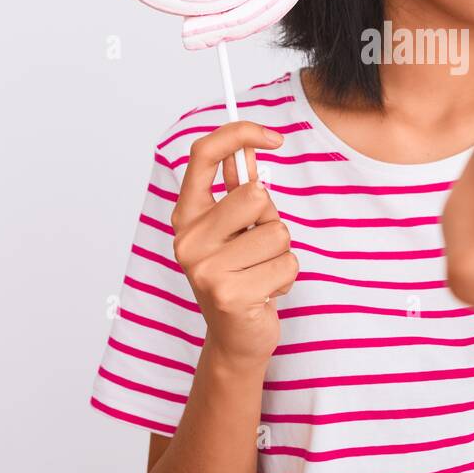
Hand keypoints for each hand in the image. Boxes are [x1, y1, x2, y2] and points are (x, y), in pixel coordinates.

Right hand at [170, 121, 297, 369]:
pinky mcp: (229, 294)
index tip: (273, 136)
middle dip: (271, 219)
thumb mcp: (234, 229)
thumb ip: (237, 188)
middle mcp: (188, 240)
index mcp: (187, 217)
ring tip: (261, 272)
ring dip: (282, 253)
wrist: (236, 338)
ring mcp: (205, 269)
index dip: (239, 133)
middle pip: (255, 195)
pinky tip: (266, 292)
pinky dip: (287, 277)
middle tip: (258, 247)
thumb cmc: (240, 275)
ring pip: (278, 232)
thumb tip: (249, 146)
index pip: (203, 155)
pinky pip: (287, 263)